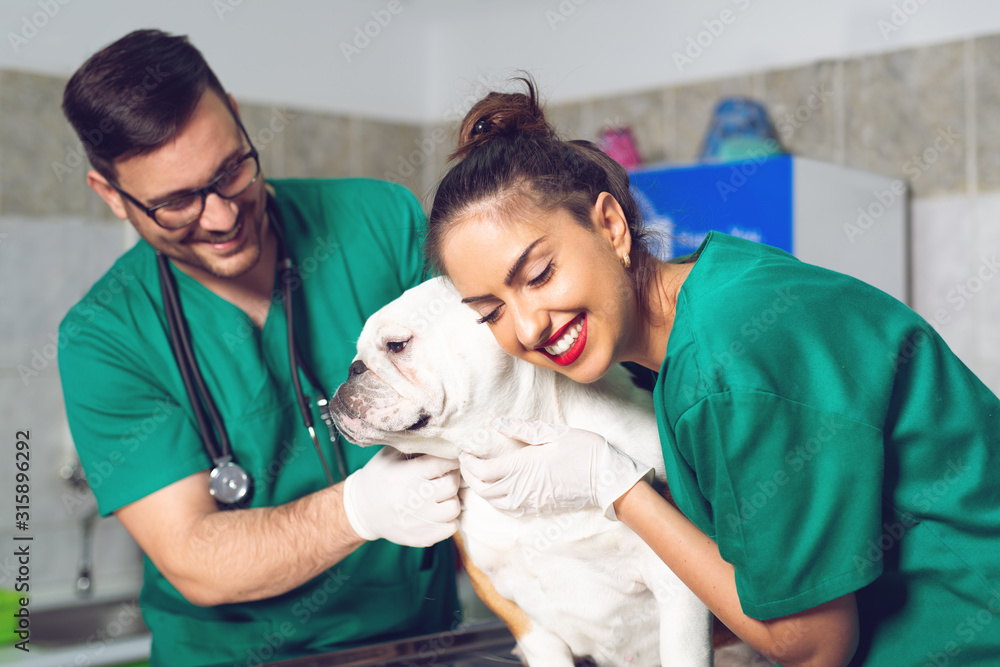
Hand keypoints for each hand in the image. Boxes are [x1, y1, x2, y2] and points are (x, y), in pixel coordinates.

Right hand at [342, 447, 460, 547]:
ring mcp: (416, 522)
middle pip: (451, 485)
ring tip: (441, 494)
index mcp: (404, 476)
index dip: (450, 458)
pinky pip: (450, 528)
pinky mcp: (419, 538)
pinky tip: (437, 510)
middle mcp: (410, 500)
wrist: (362, 510)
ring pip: (454, 507)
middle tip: (445, 475)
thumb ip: (416, 446)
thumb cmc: (380, 476)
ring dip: (450, 498)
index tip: (449, 457)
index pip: (442, 463)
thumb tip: (444, 438)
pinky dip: (448, 518)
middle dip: (452, 477)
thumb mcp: (390, 454)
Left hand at [459, 417, 652, 519]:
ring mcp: (530, 503)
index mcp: (523, 467)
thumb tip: (497, 423)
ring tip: (479, 474)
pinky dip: (495, 500)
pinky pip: (507, 509)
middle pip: (483, 489)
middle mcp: (522, 489)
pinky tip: (498, 489)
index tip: (466, 452)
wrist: (608, 480)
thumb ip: (523, 428)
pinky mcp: (538, 509)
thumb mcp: (554, 432)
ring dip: (481, 488)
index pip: (483, 471)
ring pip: (493, 502)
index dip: (469, 463)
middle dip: (469, 475)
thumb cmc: (584, 451)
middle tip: (467, 461)